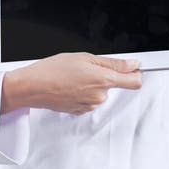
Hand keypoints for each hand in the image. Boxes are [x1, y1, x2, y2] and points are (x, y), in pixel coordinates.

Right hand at [1, 52, 141, 115]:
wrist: (32, 87)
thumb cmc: (53, 69)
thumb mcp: (85, 57)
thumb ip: (112, 63)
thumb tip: (132, 65)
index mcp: (103, 80)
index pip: (134, 82)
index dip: (136, 73)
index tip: (136, 68)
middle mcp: (100, 96)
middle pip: (114, 84)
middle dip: (105, 75)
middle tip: (88, 67)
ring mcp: (90, 106)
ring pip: (101, 92)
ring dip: (93, 84)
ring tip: (75, 76)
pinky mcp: (81, 111)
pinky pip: (90, 99)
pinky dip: (84, 92)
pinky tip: (70, 86)